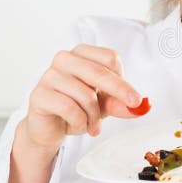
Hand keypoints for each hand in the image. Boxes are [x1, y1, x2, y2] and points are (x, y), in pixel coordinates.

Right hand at [22, 44, 144, 153]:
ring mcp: (49, 75)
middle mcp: (64, 59)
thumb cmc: (77, 107)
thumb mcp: (104, 105)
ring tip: (92, 125)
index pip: (109, 58)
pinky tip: (78, 126)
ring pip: (85, 94)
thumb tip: (142, 105)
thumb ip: (121, 103)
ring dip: (94, 116)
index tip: (132, 96)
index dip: (122, 78)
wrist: (50, 128)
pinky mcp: (39, 95)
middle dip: (120, 91)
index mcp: (82, 54)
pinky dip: (79, 122)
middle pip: (99, 71)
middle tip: (133, 104)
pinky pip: (69, 108)